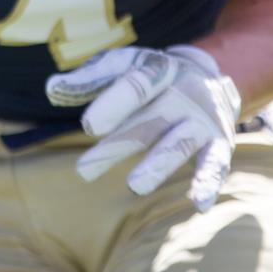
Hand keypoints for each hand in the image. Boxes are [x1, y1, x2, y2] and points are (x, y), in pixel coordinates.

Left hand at [45, 44, 241, 211]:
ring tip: (135, 186)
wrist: (210, 75)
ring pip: (179, 143)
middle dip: (118, 144)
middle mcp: (182, 92)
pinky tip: (199, 204)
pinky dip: (209, 182)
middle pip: (149, 120)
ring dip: (158, 164)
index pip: (135, 84)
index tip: (88, 125)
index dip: (112, 103)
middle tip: (83, 170)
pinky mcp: (220, 142)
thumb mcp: (124, 67)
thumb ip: (90, 79)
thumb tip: (52, 90)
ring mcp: (202, 119)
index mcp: (158, 69)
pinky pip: (216, 163)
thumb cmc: (152, 77)